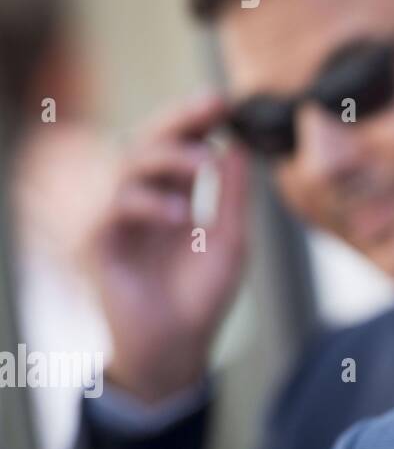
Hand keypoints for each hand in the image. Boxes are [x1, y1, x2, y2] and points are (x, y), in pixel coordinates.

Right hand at [88, 92, 250, 403]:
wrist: (178, 347)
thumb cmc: (202, 295)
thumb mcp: (231, 239)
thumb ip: (233, 195)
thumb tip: (239, 146)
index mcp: (175, 193)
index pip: (180, 143)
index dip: (198, 119)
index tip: (226, 101)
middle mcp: (144, 198)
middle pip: (150, 140)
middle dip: (181, 118)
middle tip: (213, 105)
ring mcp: (119, 217)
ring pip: (130, 164)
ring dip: (170, 158)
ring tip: (206, 166)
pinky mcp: (99, 243)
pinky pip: (115, 208)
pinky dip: (150, 204)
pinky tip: (183, 215)